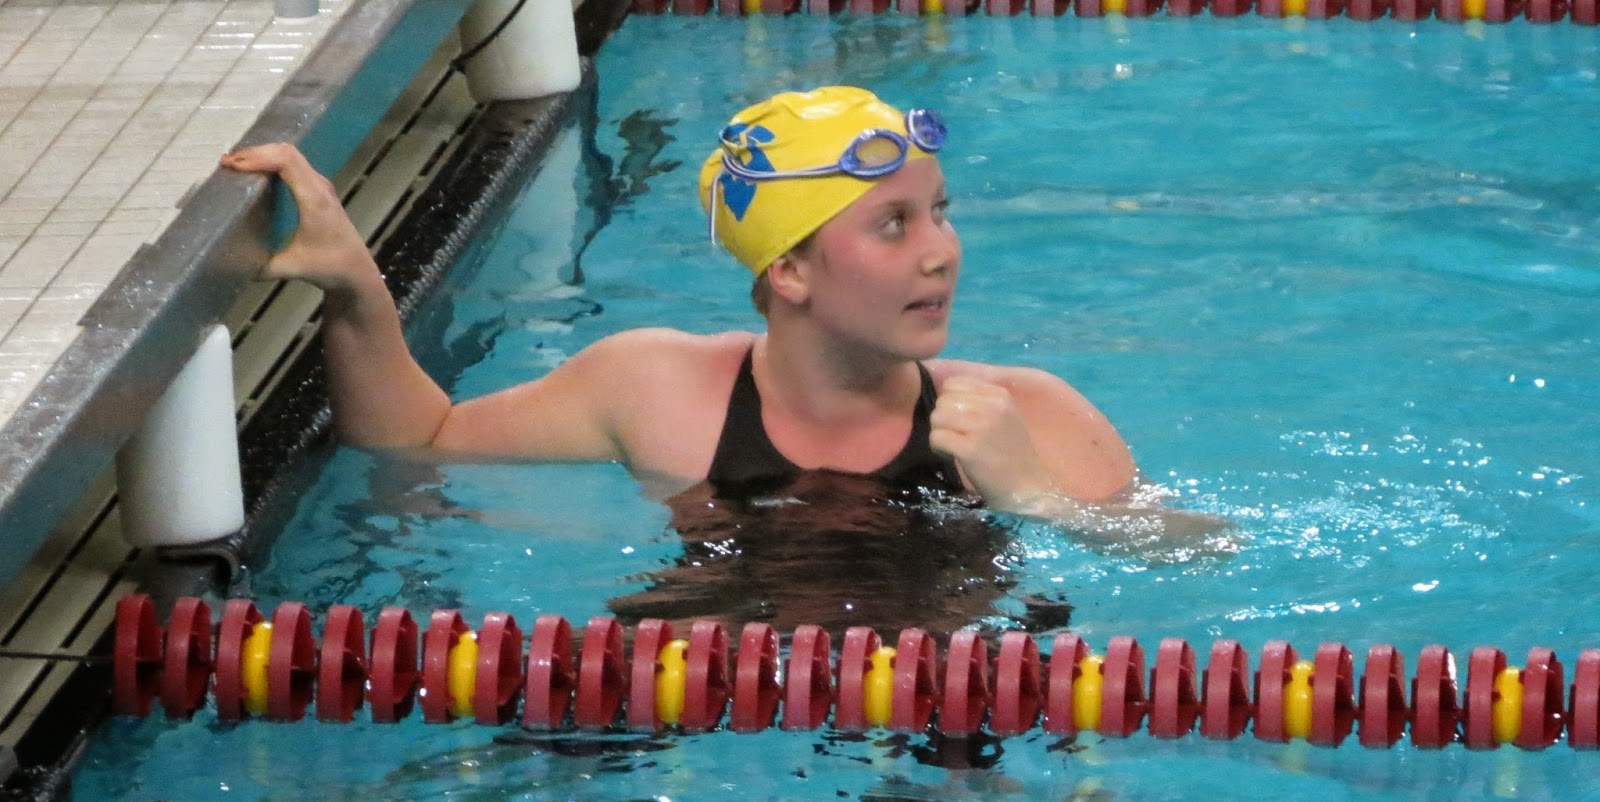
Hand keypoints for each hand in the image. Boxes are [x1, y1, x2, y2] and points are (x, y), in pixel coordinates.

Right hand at [221, 144, 373, 294]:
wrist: (357, 270)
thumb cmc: (329, 267)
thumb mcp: (290, 268)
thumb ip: (259, 266)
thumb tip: (228, 261)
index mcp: (314, 200)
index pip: (287, 162)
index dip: (258, 157)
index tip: (232, 166)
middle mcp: (319, 186)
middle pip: (287, 152)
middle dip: (255, 153)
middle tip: (227, 164)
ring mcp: (321, 185)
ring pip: (291, 155)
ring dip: (264, 155)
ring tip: (236, 165)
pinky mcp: (319, 189)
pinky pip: (295, 164)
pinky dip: (273, 161)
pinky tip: (256, 171)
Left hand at [928, 375, 1054, 506]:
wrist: (1027, 487)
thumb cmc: (1012, 453)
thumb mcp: (1004, 416)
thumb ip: (979, 400)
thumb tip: (944, 392)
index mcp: (1000, 395)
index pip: (953, 383)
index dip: (949, 401)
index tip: (959, 420)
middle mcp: (992, 406)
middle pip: (943, 400)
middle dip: (943, 419)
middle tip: (955, 436)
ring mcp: (982, 427)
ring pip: (937, 417)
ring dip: (939, 433)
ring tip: (953, 446)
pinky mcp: (970, 449)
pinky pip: (937, 437)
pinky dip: (938, 448)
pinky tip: (951, 455)